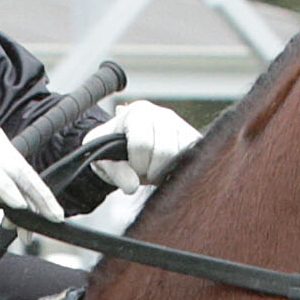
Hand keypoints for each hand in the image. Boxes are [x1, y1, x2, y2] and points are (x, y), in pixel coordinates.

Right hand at [0, 95, 62, 220]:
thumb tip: (4, 199)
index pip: (20, 170)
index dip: (33, 193)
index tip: (42, 212)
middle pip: (26, 172)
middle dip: (42, 198)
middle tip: (55, 217)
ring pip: (19, 175)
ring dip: (34, 199)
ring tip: (44, 217)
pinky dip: (11, 193)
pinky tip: (20, 207)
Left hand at [76, 97, 201, 188]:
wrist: (127, 146)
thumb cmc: (113, 152)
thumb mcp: (104, 161)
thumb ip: (115, 173)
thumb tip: (132, 186)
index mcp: (137, 113)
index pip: (142, 143)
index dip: (136, 165)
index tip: (131, 169)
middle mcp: (162, 114)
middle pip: (164, 151)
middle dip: (152, 171)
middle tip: (144, 174)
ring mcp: (181, 124)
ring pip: (181, 155)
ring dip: (167, 172)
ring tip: (155, 171)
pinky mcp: (193, 137)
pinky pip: (195, 156)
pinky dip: (181, 169)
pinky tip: (167, 170)